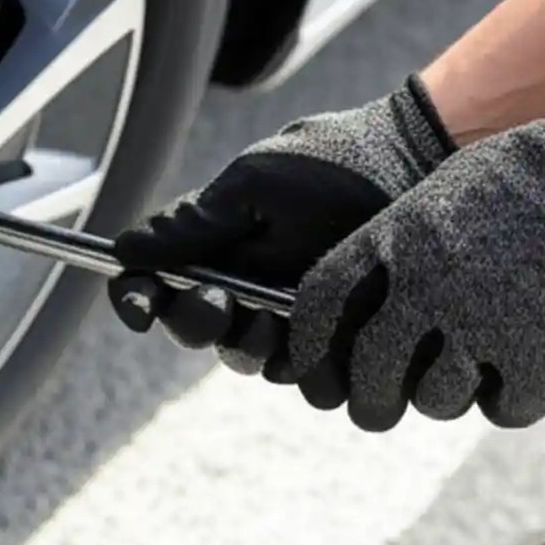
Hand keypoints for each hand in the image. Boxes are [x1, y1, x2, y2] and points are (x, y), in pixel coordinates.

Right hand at [112, 75, 453, 378]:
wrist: (421, 166)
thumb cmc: (334, 166)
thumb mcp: (254, 188)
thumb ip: (191, 225)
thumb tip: (123, 251)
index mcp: (211, 252)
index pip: (151, 288)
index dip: (136, 301)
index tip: (142, 306)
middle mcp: (242, 290)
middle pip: (193, 332)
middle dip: (197, 322)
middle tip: (219, 299)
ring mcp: (289, 319)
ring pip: (250, 361)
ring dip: (254, 343)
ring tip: (277, 313)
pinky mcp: (336, 343)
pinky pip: (309, 379)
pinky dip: (311, 360)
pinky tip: (325, 330)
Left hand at [290, 120, 544, 430]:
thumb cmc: (516, 183)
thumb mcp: (439, 198)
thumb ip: (392, 254)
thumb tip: (351, 326)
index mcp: (396, 234)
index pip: (321, 303)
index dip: (308, 349)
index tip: (315, 375)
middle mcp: (430, 279)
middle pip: (372, 369)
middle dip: (368, 402)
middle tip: (372, 411)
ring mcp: (486, 317)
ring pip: (435, 398)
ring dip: (440, 398)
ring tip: (457, 379)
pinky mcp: (541, 351)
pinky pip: (502, 408)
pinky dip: (504, 402)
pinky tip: (514, 378)